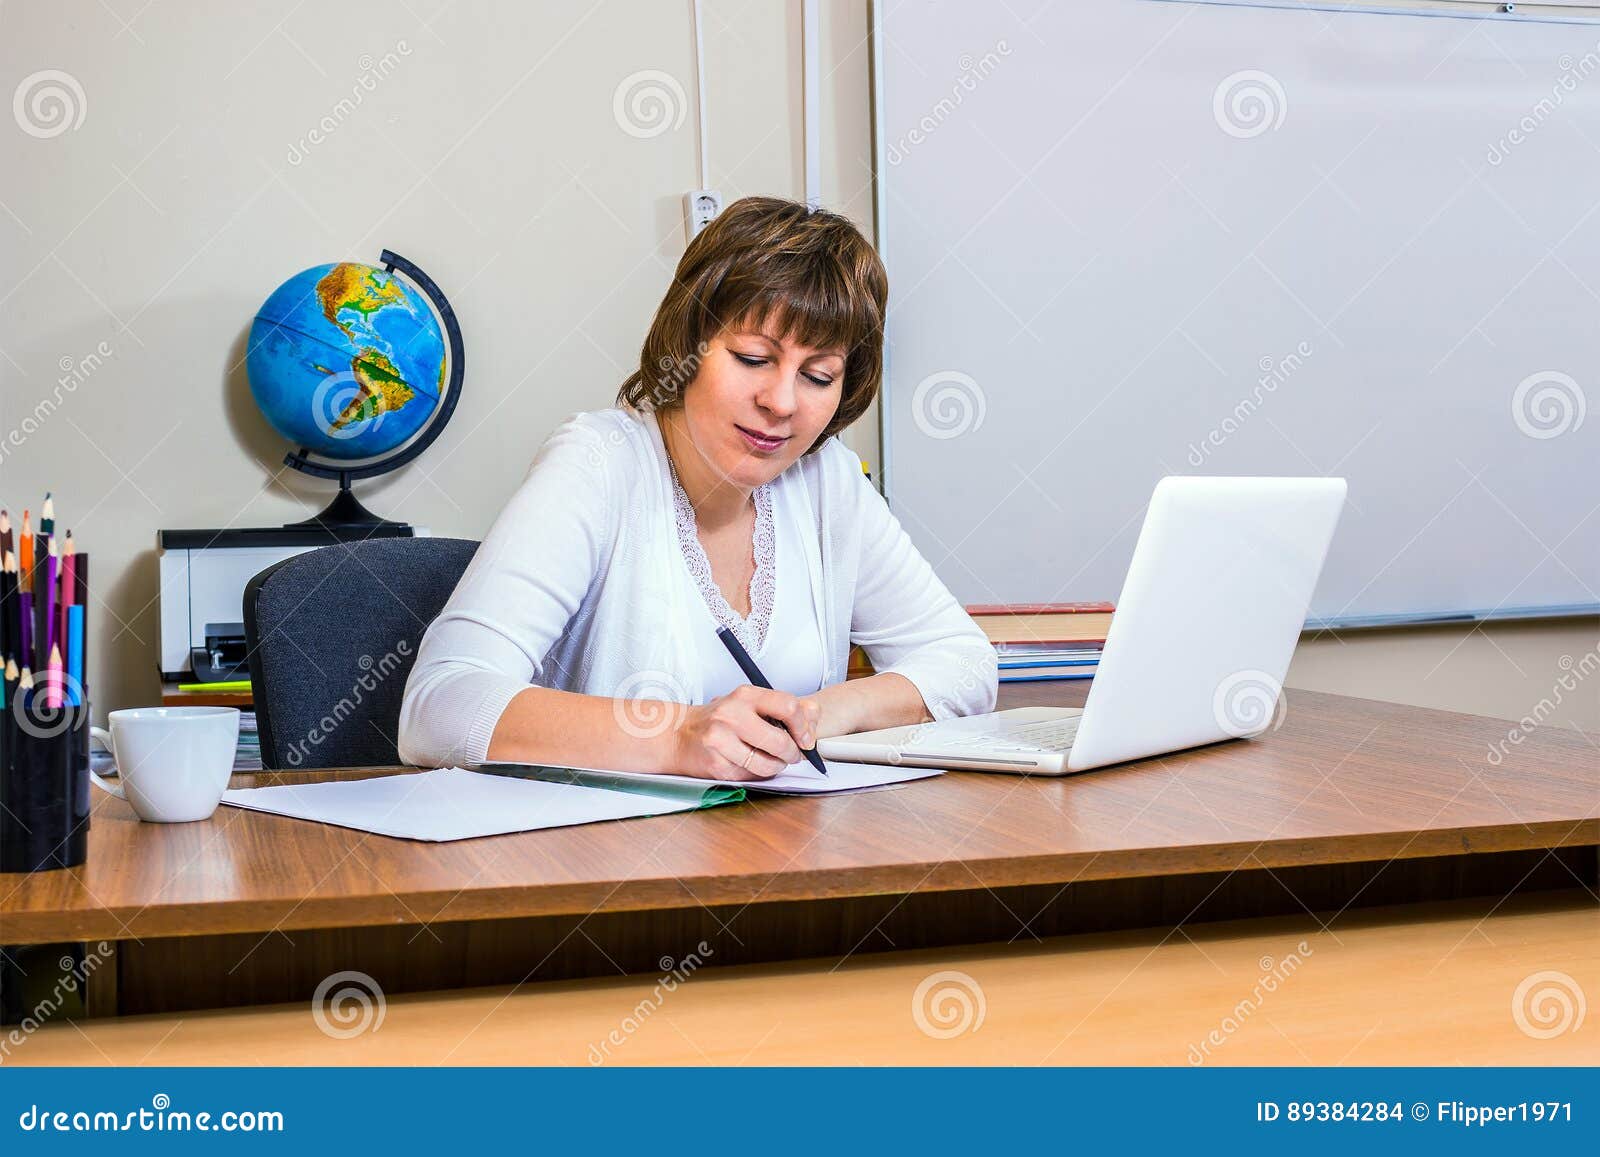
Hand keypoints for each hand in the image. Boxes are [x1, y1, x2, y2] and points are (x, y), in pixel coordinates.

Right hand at [666, 685, 821, 780]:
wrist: (678, 734)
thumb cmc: (720, 719)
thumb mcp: (750, 703)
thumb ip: (784, 707)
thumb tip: (815, 713)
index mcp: (745, 695)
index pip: (788, 706)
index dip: (803, 726)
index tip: (805, 738)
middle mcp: (731, 715)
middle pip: (779, 741)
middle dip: (792, 753)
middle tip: (793, 755)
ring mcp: (720, 741)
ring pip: (766, 765)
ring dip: (776, 767)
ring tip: (773, 761)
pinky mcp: (715, 765)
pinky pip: (750, 777)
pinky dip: (756, 775)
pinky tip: (751, 766)